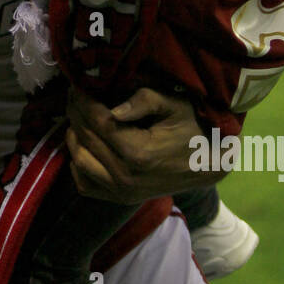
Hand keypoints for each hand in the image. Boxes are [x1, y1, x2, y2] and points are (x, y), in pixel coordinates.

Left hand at [65, 86, 217, 202]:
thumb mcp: (175, 106)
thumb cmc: (194, 128)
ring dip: (73, 136)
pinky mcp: (120, 199)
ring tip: (77, 116)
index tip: (76, 84)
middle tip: (73, 94)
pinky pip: (85, 184)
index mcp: (138, 152)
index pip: (96, 121)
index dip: (82, 100)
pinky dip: (78, 164)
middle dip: (75, 112)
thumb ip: (143, 101)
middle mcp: (126, 176)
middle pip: (85, 138)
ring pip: (79, 161)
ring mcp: (122, 192)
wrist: (209, 164)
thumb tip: (112, 110)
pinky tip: (84, 145)